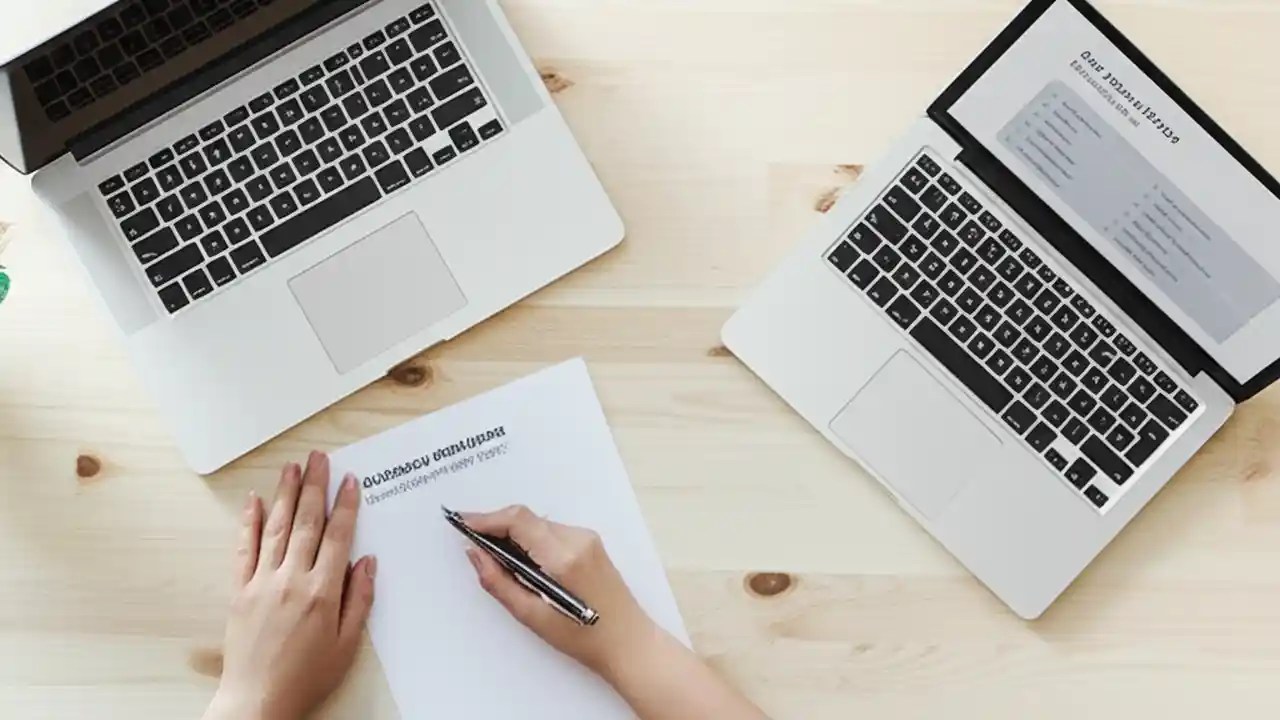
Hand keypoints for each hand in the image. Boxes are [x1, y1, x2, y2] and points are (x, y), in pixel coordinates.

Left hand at [204, 452, 375, 719]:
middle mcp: (291, 579)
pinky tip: (253, 501)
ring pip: (275, 527)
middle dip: (315, 486)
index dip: (346, 505)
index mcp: (322, 591)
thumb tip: (367, 562)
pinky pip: (244, 549)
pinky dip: (248, 522)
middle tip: (319, 458)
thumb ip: (359, 599)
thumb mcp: (347, 644)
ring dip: (284, 494)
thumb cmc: (306, 677)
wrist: (258, 701)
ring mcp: (262, 582)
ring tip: (292, 467)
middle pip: (306, 522)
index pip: (338, 536)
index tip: (350, 481)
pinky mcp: (239, 591)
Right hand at [461, 506, 660, 679]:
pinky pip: (552, 531)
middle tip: (474, 543)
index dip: (486, 518)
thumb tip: (475, 554)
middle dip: (497, 527)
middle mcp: (578, 539)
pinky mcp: (591, 543)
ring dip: (514, 534)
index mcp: (564, 557)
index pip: (518, 520)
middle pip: (526, 518)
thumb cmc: (586, 638)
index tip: (463, 522)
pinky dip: (532, 540)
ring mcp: (588, 538)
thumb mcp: (533, 616)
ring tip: (498, 559)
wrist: (629, 642)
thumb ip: (499, 582)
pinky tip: (525, 562)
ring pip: (538, 523)